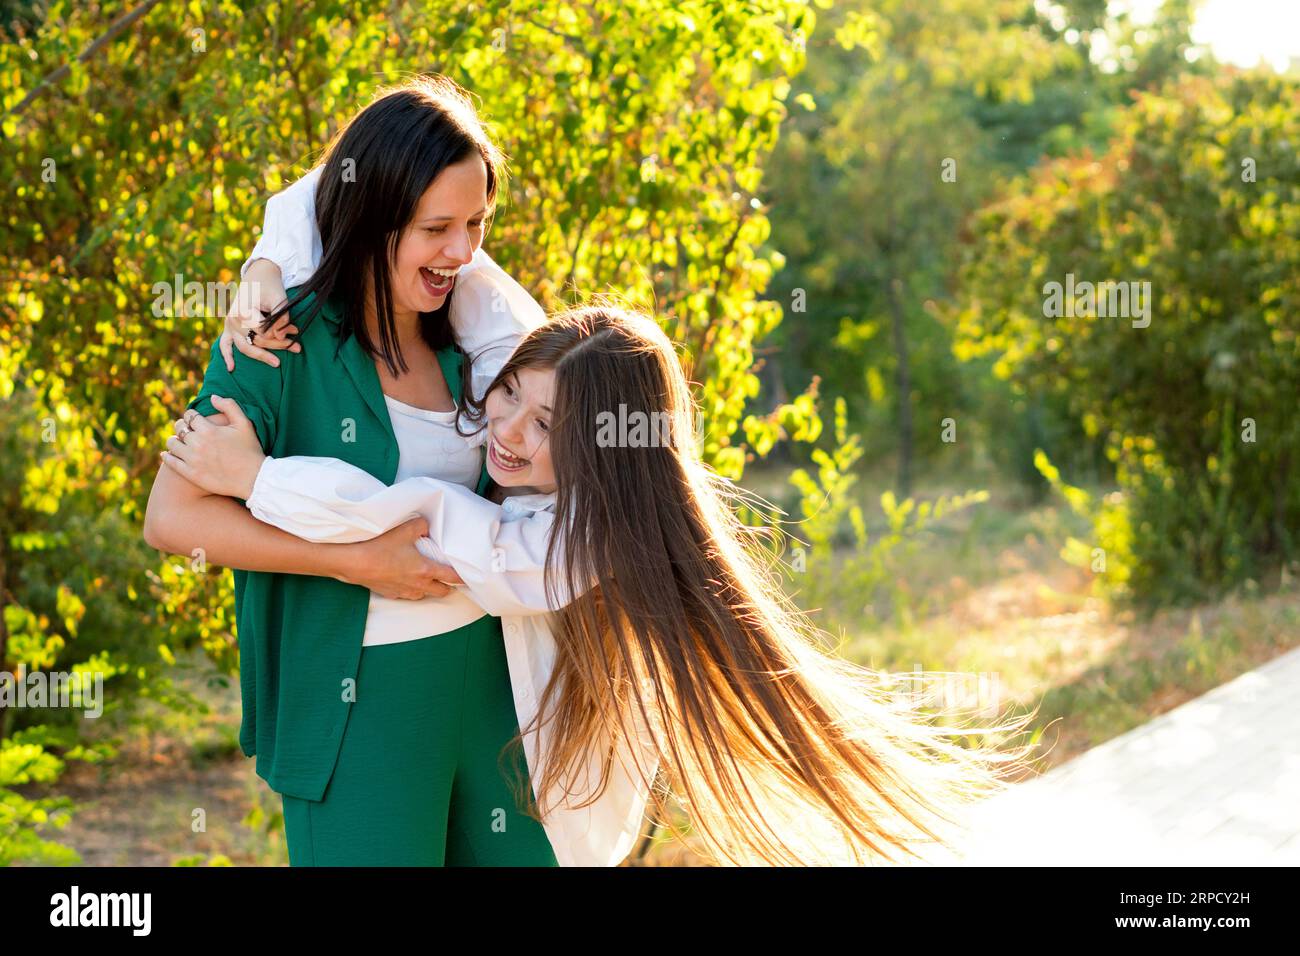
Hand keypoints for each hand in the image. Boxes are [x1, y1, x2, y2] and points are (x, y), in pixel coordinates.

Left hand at [160, 396, 265, 498]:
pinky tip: (166, 454)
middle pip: (179, 427)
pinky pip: (171, 462)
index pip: (190, 415)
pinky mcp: (191, 474)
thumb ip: (229, 406)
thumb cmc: (250, 450)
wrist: (253, 479)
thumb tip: (213, 397)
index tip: (194, 418)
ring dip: (173, 439)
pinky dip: (166, 456)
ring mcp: (193, 460)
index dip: (191, 415)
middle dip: (181, 425)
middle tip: (185, 428)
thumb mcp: (245, 424)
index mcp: (209, 430)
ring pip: (172, 443)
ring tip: (178, 440)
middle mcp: (198, 444)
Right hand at [219, 259, 299, 370]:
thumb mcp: (281, 298)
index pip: (264, 333)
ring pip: (245, 347)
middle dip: (277, 346)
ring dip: (262, 355)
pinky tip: (232, 369)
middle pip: (255, 341)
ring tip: (278, 363)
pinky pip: (225, 344)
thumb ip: (282, 317)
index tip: (295, 331)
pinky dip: (227, 356)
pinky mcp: (229, 326)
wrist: (258, 275)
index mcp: (243, 310)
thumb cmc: (271, 287)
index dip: (281, 335)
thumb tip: (283, 337)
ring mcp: (229, 323)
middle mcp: (233, 318)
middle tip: (297, 348)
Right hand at [336, 518, 464, 599]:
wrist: (355, 563)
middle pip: (442, 591)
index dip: (463, 578)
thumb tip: (427, 526)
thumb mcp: (405, 529)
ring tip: (426, 575)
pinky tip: (406, 578)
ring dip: (429, 587)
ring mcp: (404, 592)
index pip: (452, 578)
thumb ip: (421, 525)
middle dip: (448, 585)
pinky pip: (407, 594)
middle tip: (447, 575)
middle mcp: (418, 585)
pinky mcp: (391, 594)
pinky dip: (411, 588)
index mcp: (426, 570)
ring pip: (425, 594)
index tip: (470, 577)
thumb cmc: (381, 547)